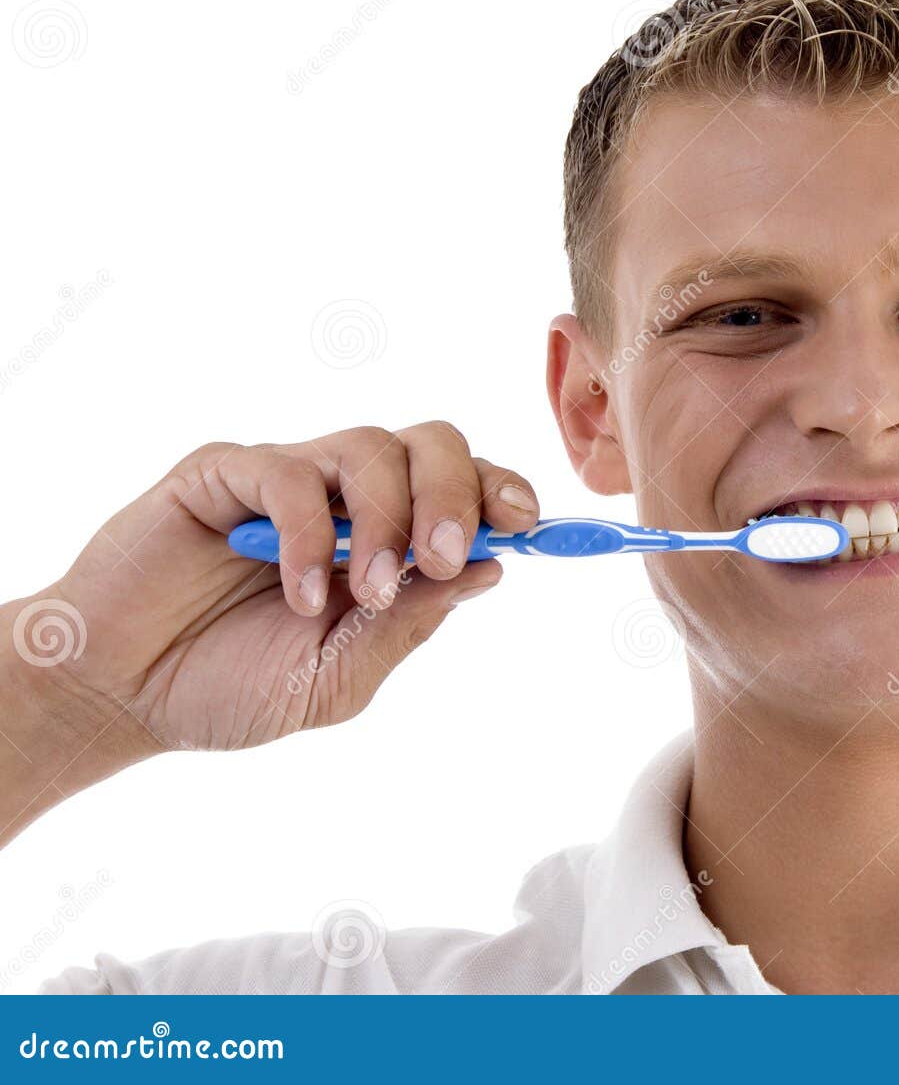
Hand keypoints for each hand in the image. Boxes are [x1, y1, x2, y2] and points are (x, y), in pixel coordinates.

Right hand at [4, 421, 537, 755]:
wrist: (123, 696)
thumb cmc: (232, 687)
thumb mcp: (339, 677)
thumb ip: (410, 624)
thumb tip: (492, 570)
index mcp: (392, 542)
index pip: (469, 491)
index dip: (507, 495)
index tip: (534, 527)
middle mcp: (349, 500)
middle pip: (435, 444)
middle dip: (457, 495)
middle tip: (442, 559)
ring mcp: (289, 481)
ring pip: (370, 447)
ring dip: (386, 518)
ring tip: (365, 591)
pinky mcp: (224, 474)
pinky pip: (286, 471)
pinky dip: (307, 533)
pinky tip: (297, 594)